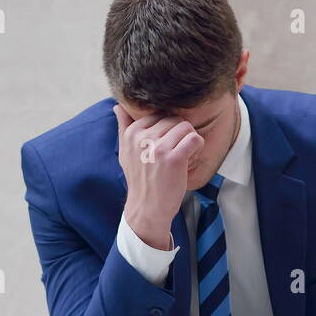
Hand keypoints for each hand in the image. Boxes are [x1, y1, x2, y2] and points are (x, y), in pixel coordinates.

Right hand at [113, 105, 203, 248]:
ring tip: (182, 157)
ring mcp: (159, 148)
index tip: (164, 146)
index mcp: (132, 133)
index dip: (167, 129)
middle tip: (175, 153)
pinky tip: (189, 160)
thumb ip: (123, 127)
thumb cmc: (140, 181)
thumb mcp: (126, 153)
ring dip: (189, 141)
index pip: (159, 114)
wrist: (147, 209)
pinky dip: (197, 148)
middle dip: (179, 135)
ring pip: (186, 127)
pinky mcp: (174, 158)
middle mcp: (143, 138)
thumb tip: (117, 107)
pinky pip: (195, 139)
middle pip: (174, 119)